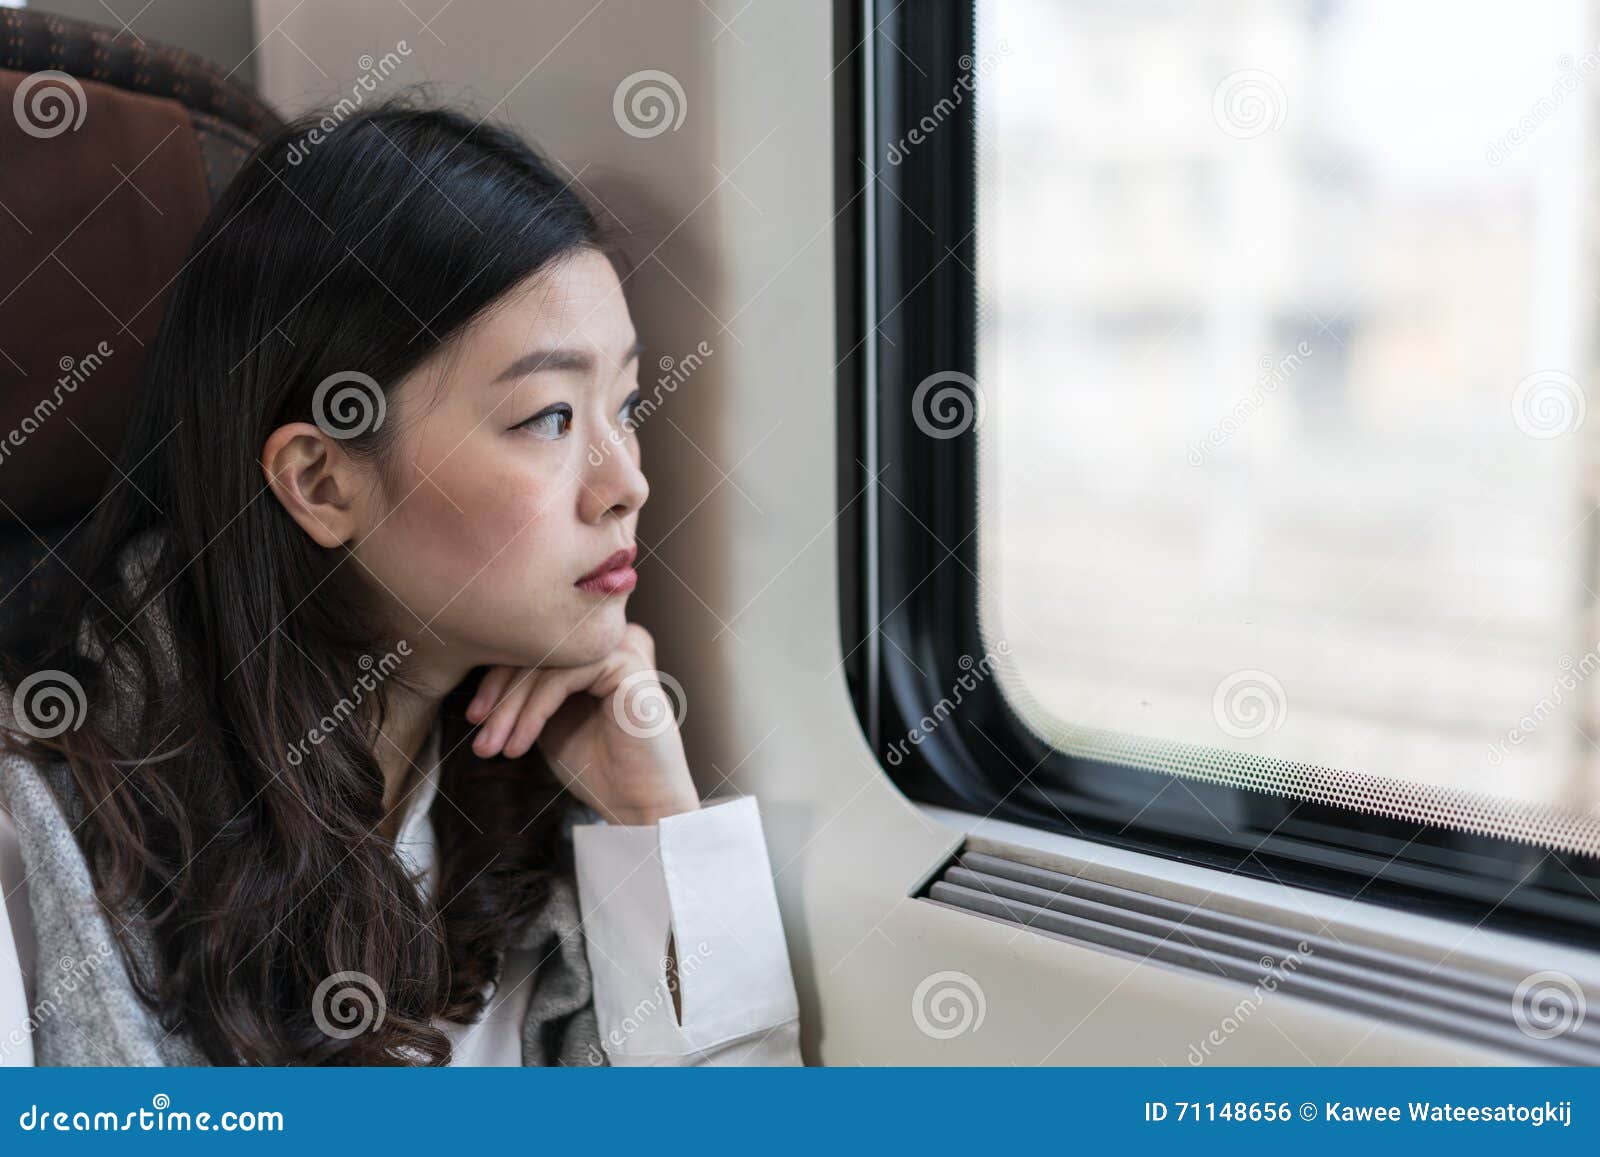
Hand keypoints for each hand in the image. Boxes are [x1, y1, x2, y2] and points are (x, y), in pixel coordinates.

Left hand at [465, 624, 699, 825]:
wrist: (639, 802)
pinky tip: (519, 745)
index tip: (474, 718)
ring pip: (544, 662)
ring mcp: (620, 644)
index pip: (534, 646)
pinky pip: (562, 676)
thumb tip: (477, 672)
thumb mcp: (549, 719)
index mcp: (595, 646)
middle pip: (536, 649)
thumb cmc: (598, 766)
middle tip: (481, 739)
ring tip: (493, 748)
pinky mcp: (625, 662)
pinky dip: (533, 713)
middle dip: (500, 697)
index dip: (497, 680)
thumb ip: (527, 690)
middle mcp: (609, 636)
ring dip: (511, 709)